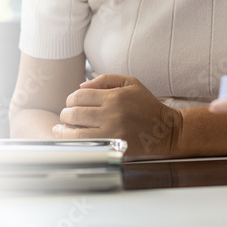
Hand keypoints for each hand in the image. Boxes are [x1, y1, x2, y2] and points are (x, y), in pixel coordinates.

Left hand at [54, 74, 182, 157]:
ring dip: (63, 130)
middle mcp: (111, 114)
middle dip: (65, 114)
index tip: (72, 103)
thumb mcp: (130, 83)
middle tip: (66, 116)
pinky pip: (85, 145)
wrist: (164, 130)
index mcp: (114, 97)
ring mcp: (112, 132)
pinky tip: (72, 138)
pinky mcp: (113, 147)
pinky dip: (74, 142)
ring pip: (75, 132)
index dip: (70, 100)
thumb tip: (80, 86)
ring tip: (62, 128)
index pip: (79, 97)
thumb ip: (104, 80)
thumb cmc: (146, 105)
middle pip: (73, 114)